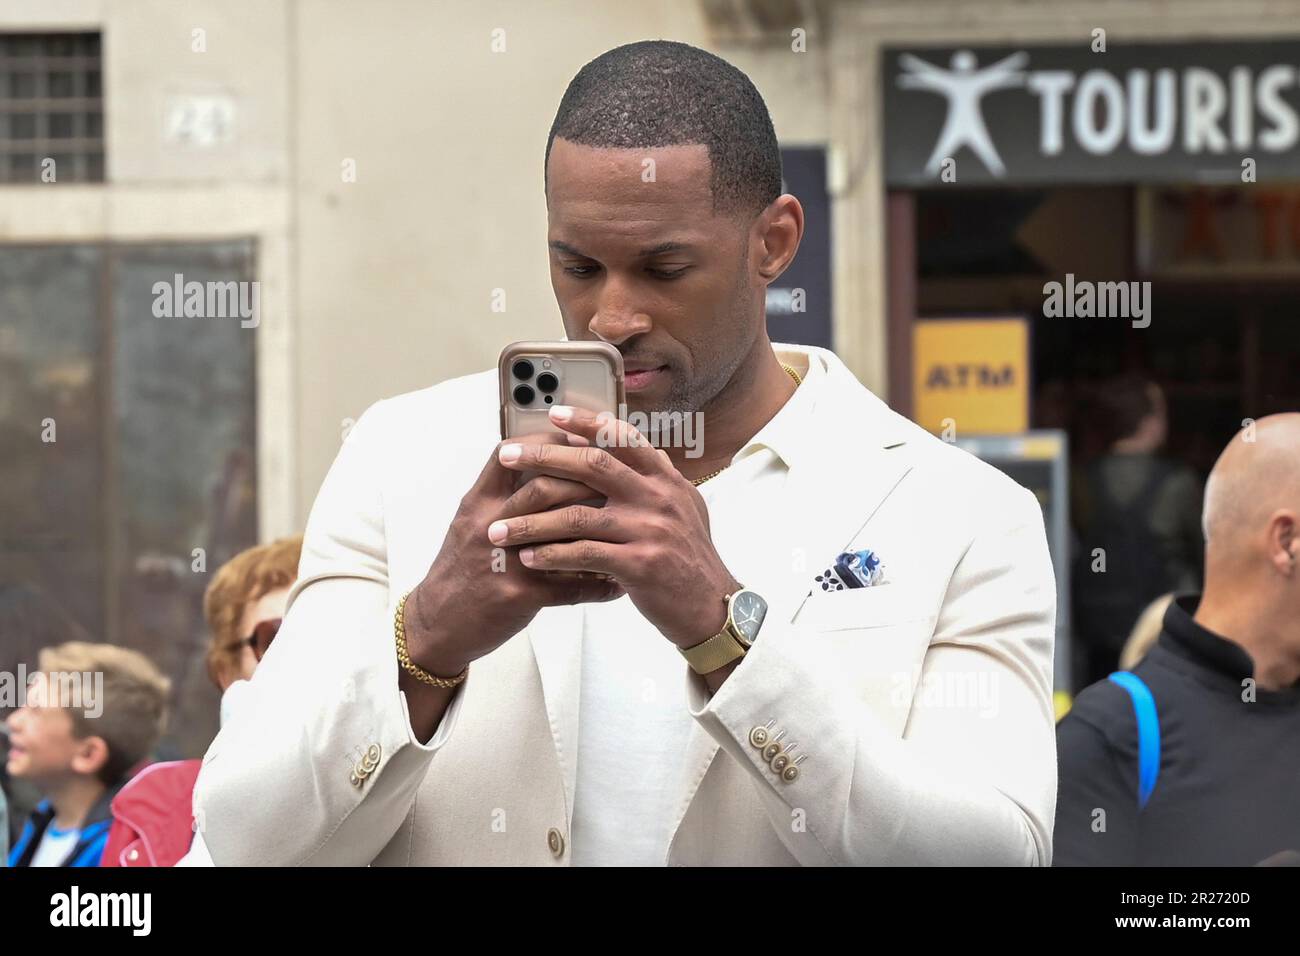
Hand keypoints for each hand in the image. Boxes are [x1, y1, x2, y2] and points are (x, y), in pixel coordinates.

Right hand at [403, 430, 624, 675]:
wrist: (437, 623)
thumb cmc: (460, 571)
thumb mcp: (471, 523)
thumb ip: (503, 496)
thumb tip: (546, 468)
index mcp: (478, 504)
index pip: (509, 455)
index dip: (546, 441)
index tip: (580, 438)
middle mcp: (488, 526)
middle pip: (541, 488)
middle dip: (584, 481)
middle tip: (617, 481)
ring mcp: (504, 561)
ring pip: (558, 533)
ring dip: (597, 528)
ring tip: (627, 527)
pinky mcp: (518, 596)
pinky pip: (570, 587)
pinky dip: (598, 586)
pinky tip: (618, 585)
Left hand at [489, 405, 740, 648]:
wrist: (711, 606)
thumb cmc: (689, 557)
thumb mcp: (684, 506)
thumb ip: (654, 478)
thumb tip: (621, 446)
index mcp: (666, 479)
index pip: (622, 437)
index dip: (586, 422)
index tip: (553, 413)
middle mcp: (659, 497)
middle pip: (592, 464)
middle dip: (543, 457)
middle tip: (507, 455)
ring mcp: (650, 530)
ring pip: (577, 515)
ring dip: (531, 521)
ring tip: (499, 528)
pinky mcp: (639, 565)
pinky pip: (582, 554)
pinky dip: (551, 556)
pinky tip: (528, 558)